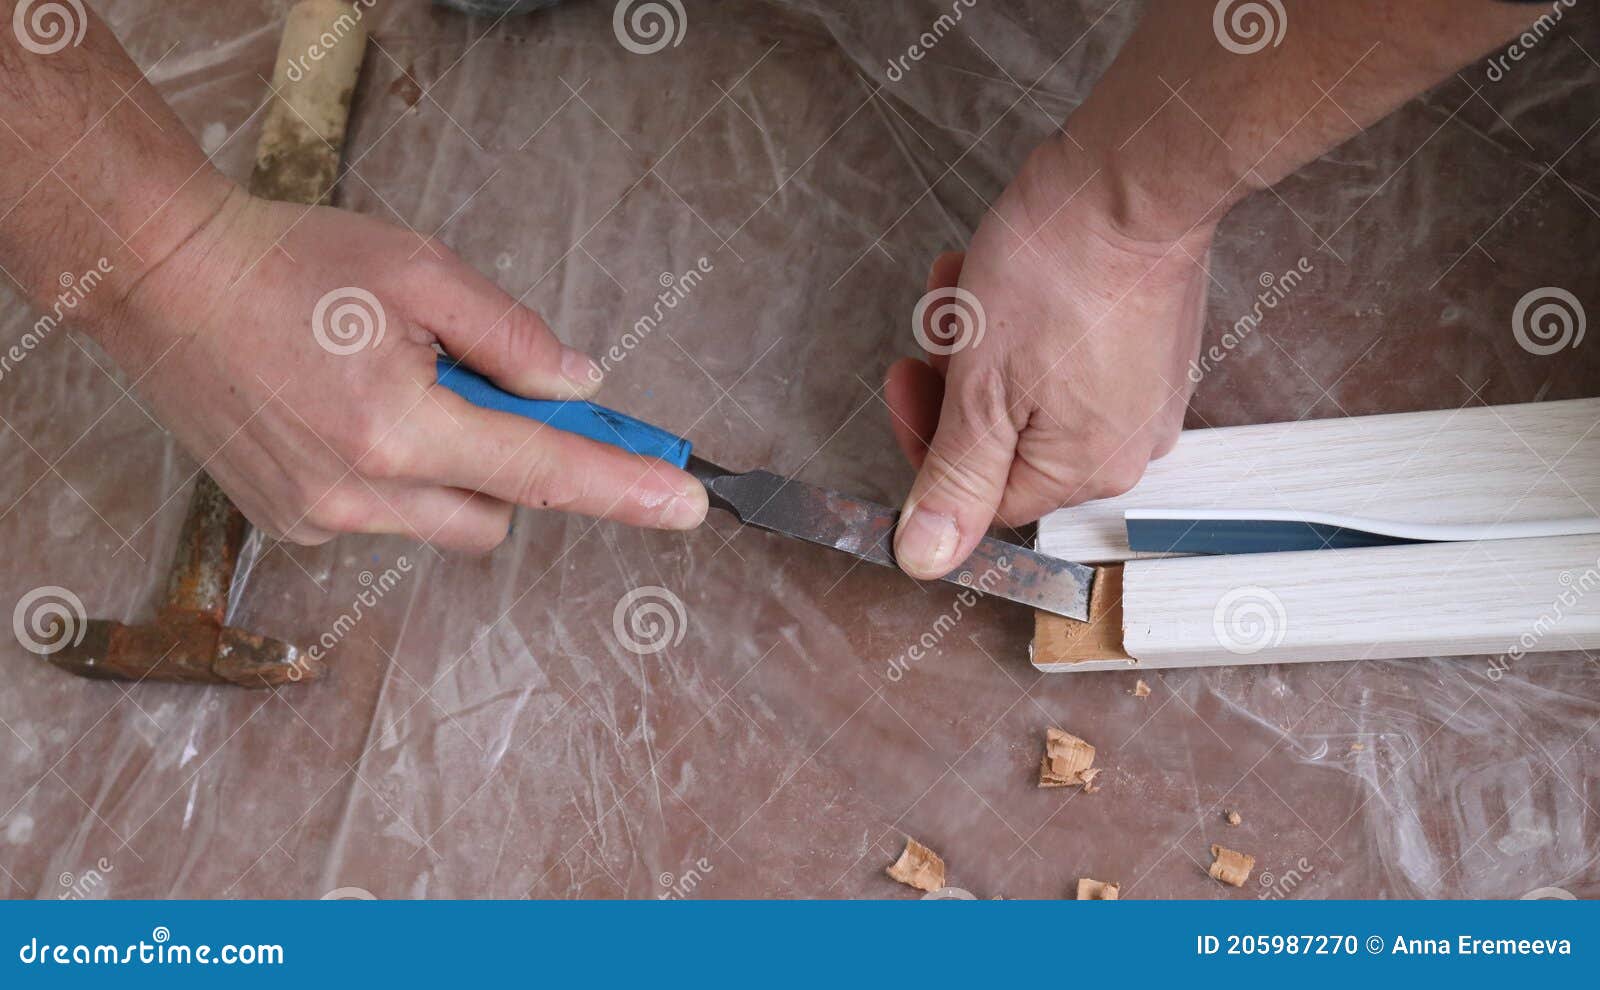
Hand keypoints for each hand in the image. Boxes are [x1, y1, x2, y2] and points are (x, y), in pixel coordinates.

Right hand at [97, 184, 707, 549]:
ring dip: (451, 471)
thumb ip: (511, 336)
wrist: (162, 279)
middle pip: (499, 514)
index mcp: (398, 428)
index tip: (686, 505)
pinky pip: (383, 520)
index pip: (540, 472)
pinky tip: (344, 413)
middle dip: (511, 464)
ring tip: (391, 390)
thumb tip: (579, 388)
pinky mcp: (289, 524)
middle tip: (479, 388)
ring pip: (441, 521)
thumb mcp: (418, 270)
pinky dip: (394, 478)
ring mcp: (319, 519)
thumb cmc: (290, 264)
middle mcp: (358, 493)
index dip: (621, 489)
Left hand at [885, 139, 1212, 578]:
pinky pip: (1068, 357)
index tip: (908, 380)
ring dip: (981, 344)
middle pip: (1003, 442)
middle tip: (939, 327)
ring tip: (967, 286)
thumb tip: (925, 559)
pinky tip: (1002, 276)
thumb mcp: (981, 389)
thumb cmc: (1061, 270)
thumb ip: (954, 481)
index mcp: (1085, 470)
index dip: (929, 441)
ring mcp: (1144, 394)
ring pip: (1028, 392)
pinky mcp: (1148, 345)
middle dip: (956, 383)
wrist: (1133, 178)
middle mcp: (1126, 446)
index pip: (981, 498)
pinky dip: (1025, 324)